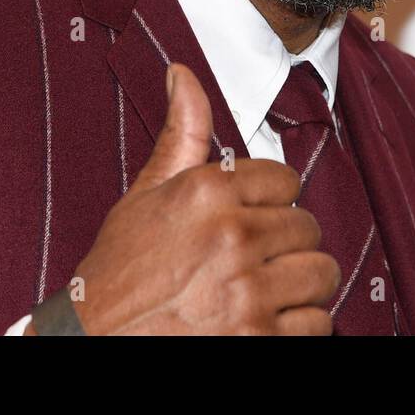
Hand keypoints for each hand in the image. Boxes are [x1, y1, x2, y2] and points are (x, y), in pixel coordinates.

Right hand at [58, 63, 339, 334]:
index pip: (286, 179)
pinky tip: (269, 320)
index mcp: (208, 193)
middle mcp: (233, 237)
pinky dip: (300, 325)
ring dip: (301, 283)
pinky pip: (317, 323)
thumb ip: (180, 134)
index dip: (270, 200)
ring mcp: (248, 292)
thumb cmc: (117, 272)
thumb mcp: (145, 194)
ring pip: (321, 273)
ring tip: (270, 287)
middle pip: (307, 226)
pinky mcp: (260, 339)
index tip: (252, 216)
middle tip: (257, 256)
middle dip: (287, 242)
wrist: (94, 341)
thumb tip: (183, 73)